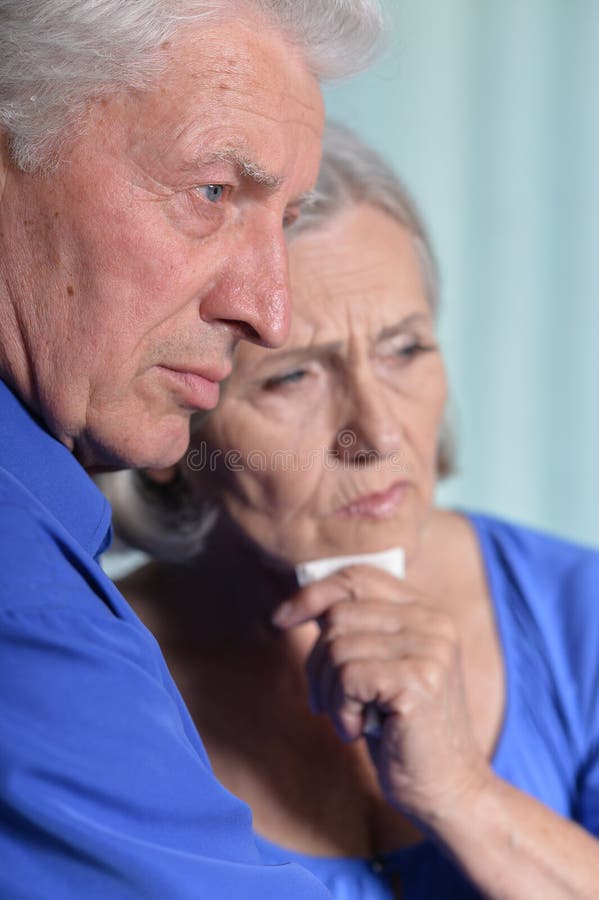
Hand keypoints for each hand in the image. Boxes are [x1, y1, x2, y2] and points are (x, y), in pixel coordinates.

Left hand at [273, 565, 490, 825]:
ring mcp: (431, 649)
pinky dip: (341, 710)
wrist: (446, 788)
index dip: (314, 594)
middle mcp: (434, 622)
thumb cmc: (402, 729)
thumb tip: (297, 605)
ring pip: (337, 646)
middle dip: (317, 662)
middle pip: (339, 614)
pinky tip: (361, 730)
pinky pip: (347, 677)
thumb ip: (354, 630)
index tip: (281, 619)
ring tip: (351, 718)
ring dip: (328, 692)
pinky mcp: (420, 680)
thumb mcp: (378, 667)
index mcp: (426, 612)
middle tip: (330, 701)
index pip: (358, 577)